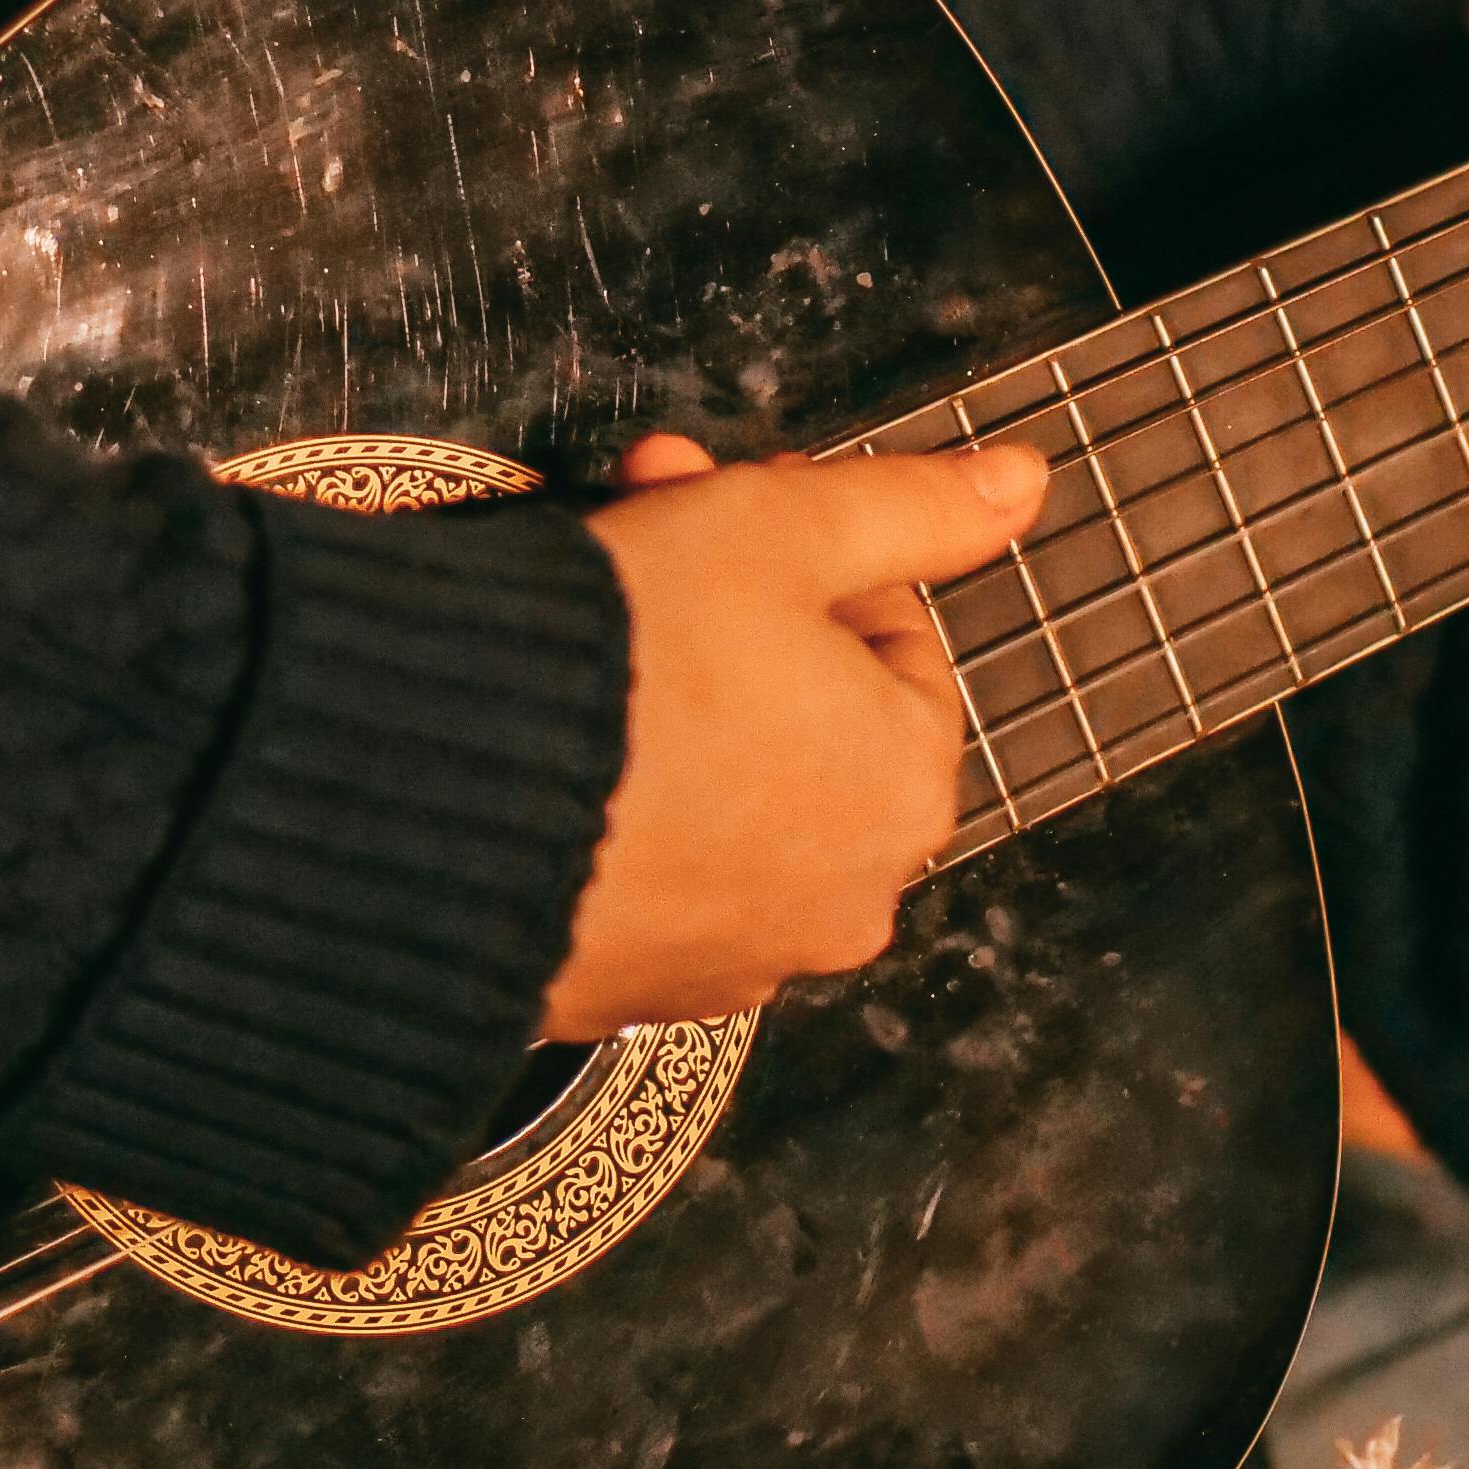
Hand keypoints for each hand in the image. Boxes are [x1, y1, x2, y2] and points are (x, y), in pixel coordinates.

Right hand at [539, 430, 1044, 1037]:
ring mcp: (735, 959)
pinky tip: (551, 730)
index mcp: (908, 790)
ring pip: (729, 788)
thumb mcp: (781, 529)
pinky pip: (651, 867)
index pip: (891, 640)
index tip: (725, 505)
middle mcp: (845, 900)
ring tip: (581, 622)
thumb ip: (916, 506)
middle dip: (733, 605)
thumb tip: (1029, 477)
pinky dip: (620, 799)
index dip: (805, 552)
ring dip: (675, 698)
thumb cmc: (628, 655)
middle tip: (642, 527)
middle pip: (809, 712)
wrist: (439, 798)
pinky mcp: (630, 991)